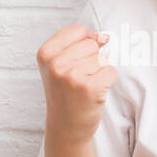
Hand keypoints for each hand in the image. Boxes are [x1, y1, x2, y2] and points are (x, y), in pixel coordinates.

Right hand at [37, 24, 116, 144]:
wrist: (65, 126)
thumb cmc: (65, 92)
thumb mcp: (59, 63)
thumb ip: (79, 43)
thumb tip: (105, 36)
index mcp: (45, 54)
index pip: (77, 30)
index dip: (83, 42)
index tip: (75, 61)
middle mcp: (56, 64)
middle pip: (91, 44)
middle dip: (90, 60)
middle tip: (78, 79)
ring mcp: (72, 76)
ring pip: (102, 58)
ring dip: (98, 72)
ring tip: (84, 86)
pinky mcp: (90, 88)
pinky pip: (110, 71)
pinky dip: (107, 82)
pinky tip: (93, 93)